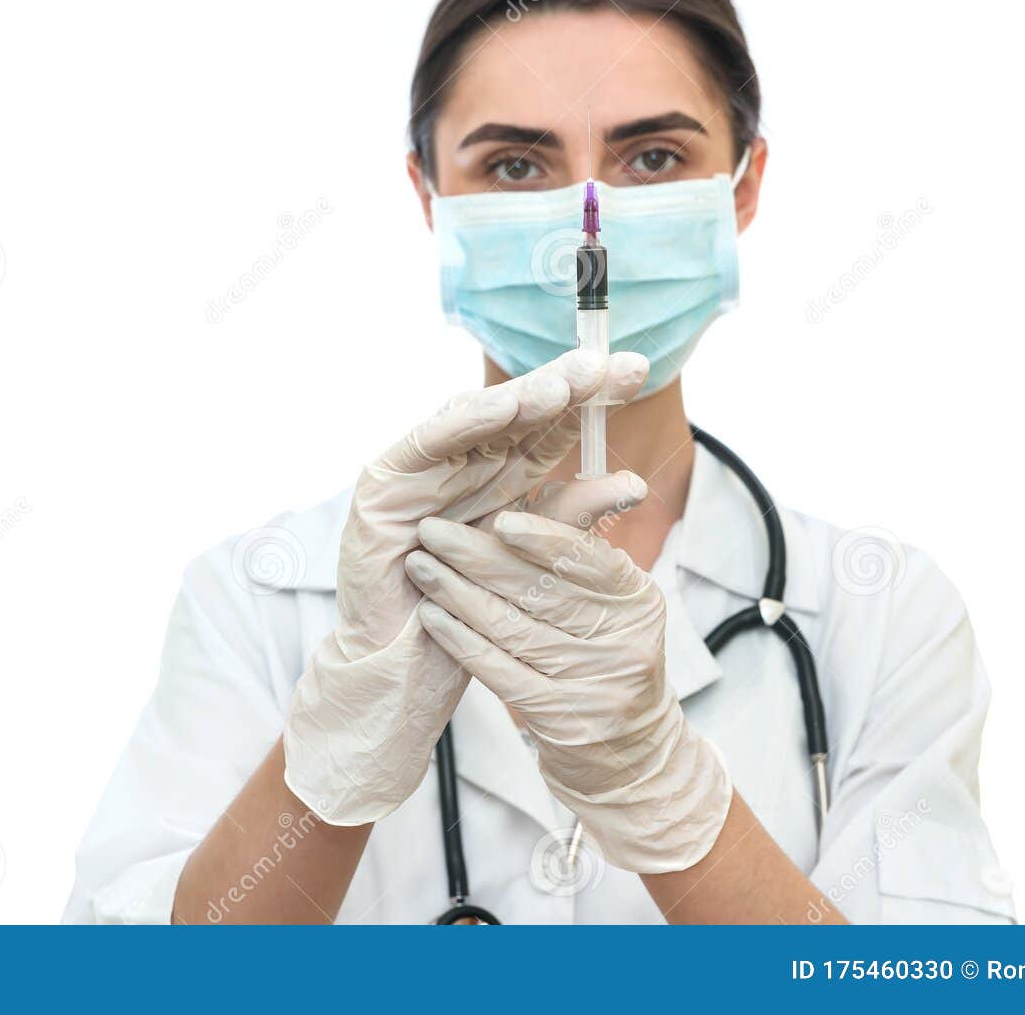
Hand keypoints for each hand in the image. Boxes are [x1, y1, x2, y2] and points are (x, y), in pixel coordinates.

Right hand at [283, 351, 649, 824]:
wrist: (411, 661)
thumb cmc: (473, 610)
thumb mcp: (539, 554)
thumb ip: (577, 513)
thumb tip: (636, 482)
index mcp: (507, 471)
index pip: (554, 421)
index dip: (591, 393)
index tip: (637, 370)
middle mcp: (468, 460)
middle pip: (519, 410)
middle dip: (561, 382)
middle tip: (604, 363)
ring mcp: (427, 466)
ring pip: (476, 418)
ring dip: (520, 397)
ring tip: (561, 383)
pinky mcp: (387, 479)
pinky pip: (429, 442)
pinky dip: (465, 422)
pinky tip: (502, 406)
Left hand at [406, 507, 731, 872]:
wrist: (629, 753)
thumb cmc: (605, 659)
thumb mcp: (611, 605)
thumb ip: (577, 552)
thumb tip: (541, 488)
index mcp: (637, 599)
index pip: (586, 560)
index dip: (542, 537)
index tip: (498, 518)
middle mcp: (622, 640)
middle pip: (539, 590)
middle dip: (477, 556)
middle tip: (431, 531)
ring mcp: (592, 683)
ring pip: (512, 627)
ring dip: (456, 593)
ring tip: (420, 566)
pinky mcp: (561, 719)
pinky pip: (499, 670)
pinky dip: (460, 640)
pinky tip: (431, 617)